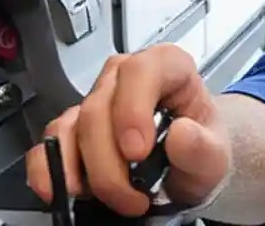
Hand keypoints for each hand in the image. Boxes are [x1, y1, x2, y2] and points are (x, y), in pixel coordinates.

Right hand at [25, 44, 230, 215]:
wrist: (187, 166)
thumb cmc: (200, 147)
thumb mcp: (215, 154)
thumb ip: (204, 146)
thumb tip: (183, 134)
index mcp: (167, 67)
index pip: (141, 70)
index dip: (132, 108)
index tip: (137, 151)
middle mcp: (125, 78)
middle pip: (99, 107)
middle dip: (110, 161)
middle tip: (133, 196)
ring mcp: (96, 101)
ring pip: (73, 126)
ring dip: (85, 171)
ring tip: (114, 198)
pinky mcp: (73, 128)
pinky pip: (49, 142)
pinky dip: (50, 168)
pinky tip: (63, 189)